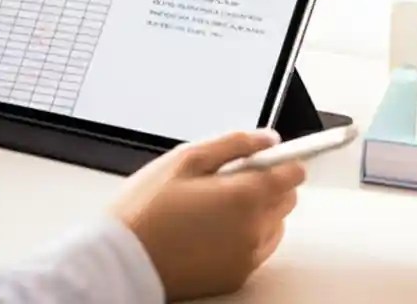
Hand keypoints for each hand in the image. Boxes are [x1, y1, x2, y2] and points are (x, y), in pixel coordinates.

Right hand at [111, 129, 304, 300]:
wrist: (124, 260)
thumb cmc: (146, 209)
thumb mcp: (186, 159)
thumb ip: (235, 143)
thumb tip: (268, 139)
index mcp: (246, 196)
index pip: (293, 173)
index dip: (280, 159)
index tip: (268, 155)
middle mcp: (255, 230)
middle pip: (286, 199)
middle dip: (266, 184)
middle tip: (227, 179)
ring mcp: (248, 257)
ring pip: (273, 225)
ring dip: (257, 212)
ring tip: (213, 208)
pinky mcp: (237, 277)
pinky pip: (256, 250)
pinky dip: (244, 238)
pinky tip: (210, 230)